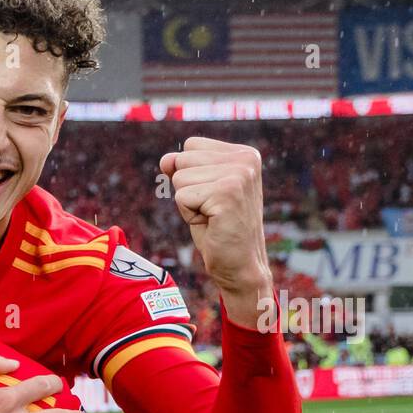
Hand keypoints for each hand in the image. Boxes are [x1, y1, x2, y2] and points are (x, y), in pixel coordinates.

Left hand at [159, 137, 271, 326]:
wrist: (240, 266)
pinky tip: (212, 224)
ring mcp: (238, 174)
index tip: (212, 197)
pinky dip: (189, 215)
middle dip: (188, 190)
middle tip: (211, 211)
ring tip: (212, 218)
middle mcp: (246, 159)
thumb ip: (183, 169)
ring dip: (188, 204)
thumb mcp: (199, 191)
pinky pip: (181, 196)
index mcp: (244, 153)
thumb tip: (166, 159)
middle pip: (182, 161)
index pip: (191, 146)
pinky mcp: (227, 193)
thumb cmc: (218, 230)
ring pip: (179, 179)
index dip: (191, 176)